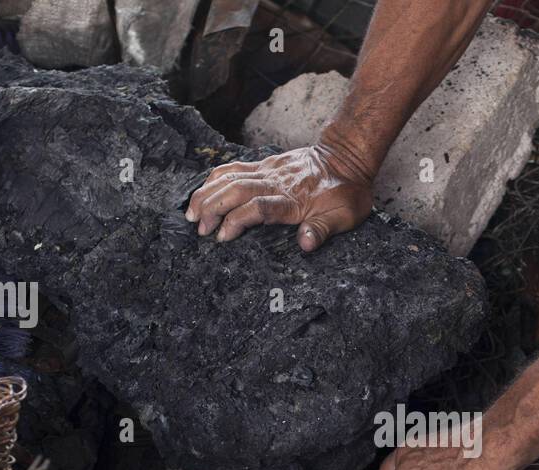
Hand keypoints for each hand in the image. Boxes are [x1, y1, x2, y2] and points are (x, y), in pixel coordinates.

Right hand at [184, 140, 374, 251]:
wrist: (347, 156)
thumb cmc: (347, 190)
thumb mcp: (345, 215)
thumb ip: (323, 230)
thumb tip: (305, 244)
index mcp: (292, 199)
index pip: (257, 208)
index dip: (236, 221)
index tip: (221, 236)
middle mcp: (276, 183)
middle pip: (235, 191)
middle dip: (212, 208)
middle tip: (198, 228)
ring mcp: (268, 170)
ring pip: (230, 178)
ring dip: (208, 193)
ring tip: (191, 212)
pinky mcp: (265, 163)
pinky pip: (235, 167)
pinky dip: (215, 177)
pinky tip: (203, 189)